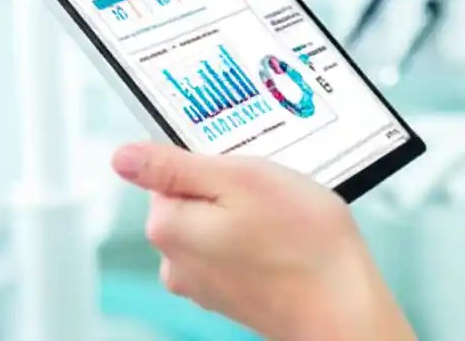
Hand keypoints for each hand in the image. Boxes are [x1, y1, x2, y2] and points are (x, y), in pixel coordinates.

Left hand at [111, 143, 415, 340]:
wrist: (341, 308)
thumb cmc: (302, 242)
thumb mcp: (240, 180)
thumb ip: (176, 167)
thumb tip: (123, 156)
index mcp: (168, 226)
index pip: (171, 170)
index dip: (214, 159)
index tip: (247, 164)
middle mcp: (176, 261)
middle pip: (196, 197)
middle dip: (234, 186)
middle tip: (273, 187)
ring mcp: (204, 283)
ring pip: (220, 224)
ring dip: (251, 213)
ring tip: (287, 216)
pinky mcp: (232, 295)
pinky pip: (239, 249)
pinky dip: (262, 240)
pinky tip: (290, 240)